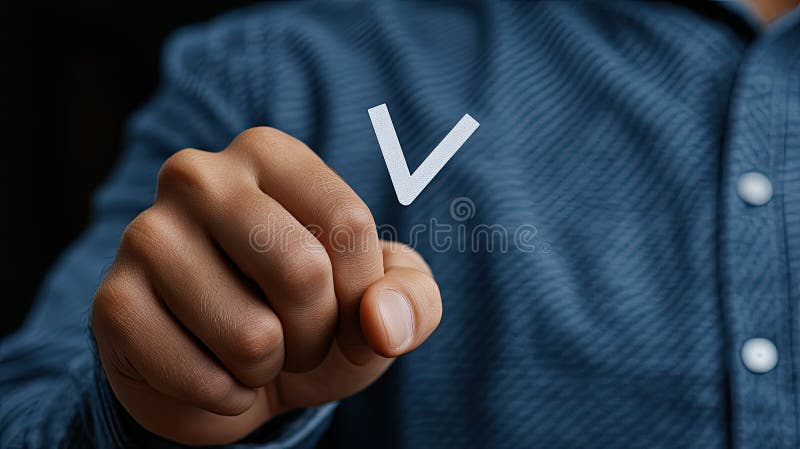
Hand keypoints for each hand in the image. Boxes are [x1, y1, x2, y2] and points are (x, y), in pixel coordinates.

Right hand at [91, 127, 441, 444]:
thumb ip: (410, 301)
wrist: (236, 367)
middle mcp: (198, 175)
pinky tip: (212, 371)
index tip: (343, 301)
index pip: (347, 224)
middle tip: (296, 335)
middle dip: (317, 334)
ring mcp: (145, 235)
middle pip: (302, 272)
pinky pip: (201, 379)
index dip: (362, 291)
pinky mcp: (112, 303)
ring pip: (254, 336)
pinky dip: (226, 397)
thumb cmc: (315, 316)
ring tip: (253, 350)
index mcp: (268, 152)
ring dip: (270, 369)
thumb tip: (382, 325)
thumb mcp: (380, 302)